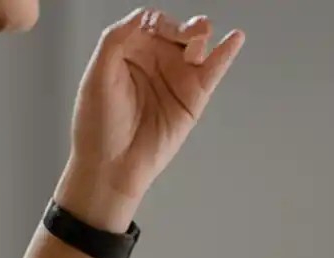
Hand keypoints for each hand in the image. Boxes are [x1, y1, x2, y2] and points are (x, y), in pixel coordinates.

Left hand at [56, 7, 245, 229]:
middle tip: (185, 34)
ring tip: (200, 34)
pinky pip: (213, 70)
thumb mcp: (97, 75)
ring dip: (200, 33)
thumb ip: (116, 39)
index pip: (149, 22)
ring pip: (195, 46)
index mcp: (128, 52)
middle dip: (182, 26)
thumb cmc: (99, 126)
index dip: (157, 21)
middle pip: (175, 30)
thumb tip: (142, 15)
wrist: (114, 165)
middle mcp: (154, 61)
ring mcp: (176, 78)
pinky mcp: (194, 97)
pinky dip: (226, 53)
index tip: (156, 30)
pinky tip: (236, 38)